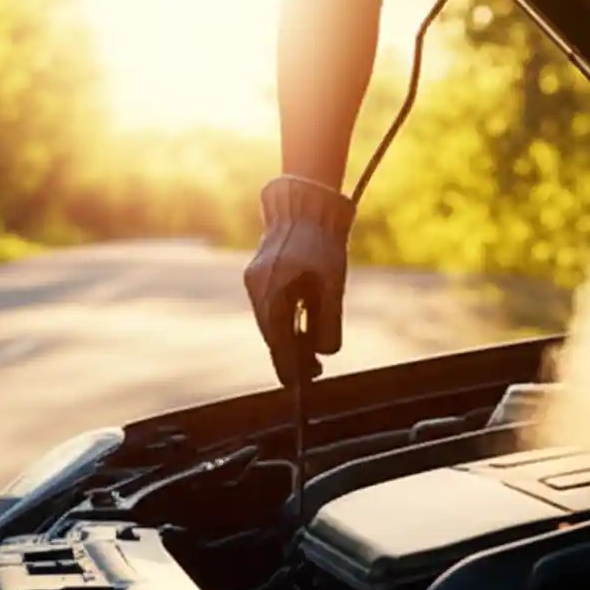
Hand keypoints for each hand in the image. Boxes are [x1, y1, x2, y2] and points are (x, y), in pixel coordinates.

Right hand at [244, 176, 354, 385]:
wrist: (305, 201)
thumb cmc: (322, 239)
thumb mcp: (333, 282)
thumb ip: (329, 319)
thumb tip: (325, 353)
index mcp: (271, 291)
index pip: (278, 342)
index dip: (290, 367)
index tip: (299, 387)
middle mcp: (258, 288)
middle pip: (273, 334)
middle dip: (293, 355)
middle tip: (316, 372)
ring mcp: (257, 280)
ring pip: (272, 321)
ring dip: (291, 337)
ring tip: (313, 352)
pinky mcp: (262, 274)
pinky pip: (272, 306)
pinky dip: (287, 319)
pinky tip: (303, 325)